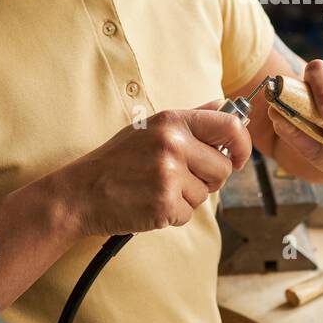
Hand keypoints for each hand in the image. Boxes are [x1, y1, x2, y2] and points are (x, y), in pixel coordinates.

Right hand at [61, 101, 251, 235]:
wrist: (80, 193)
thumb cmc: (117, 161)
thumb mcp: (151, 128)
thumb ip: (192, 118)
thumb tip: (226, 107)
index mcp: (172, 121)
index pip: (230, 125)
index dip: (242, 145)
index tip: (238, 158)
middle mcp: (173, 144)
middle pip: (223, 168)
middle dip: (209, 179)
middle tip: (180, 179)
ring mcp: (169, 174)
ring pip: (207, 195)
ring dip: (187, 198)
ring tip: (157, 189)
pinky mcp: (164, 204)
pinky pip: (189, 214)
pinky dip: (173, 215)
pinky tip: (151, 203)